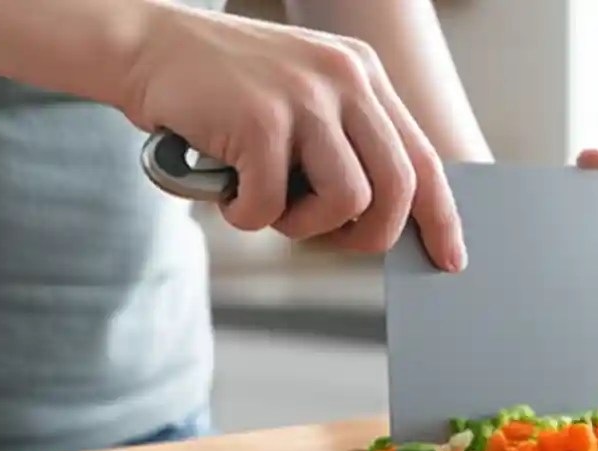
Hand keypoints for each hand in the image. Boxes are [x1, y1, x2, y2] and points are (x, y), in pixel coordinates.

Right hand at [120, 5, 465, 270]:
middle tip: (325, 239)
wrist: (148, 45)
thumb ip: (346, 142)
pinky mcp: (261, 118)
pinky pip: (274, 205)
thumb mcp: (303, 99)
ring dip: (303, 225)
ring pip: (347, 200)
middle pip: (397, 187)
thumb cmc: (226, 90)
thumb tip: (385, 218)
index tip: (449, 258)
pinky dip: (248, 216)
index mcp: (363, 76)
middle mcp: (344, 78)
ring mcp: (304, 95)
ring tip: (266, 204)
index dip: (440, 216)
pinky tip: (228, 192)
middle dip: (367, 234)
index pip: (423, 157)